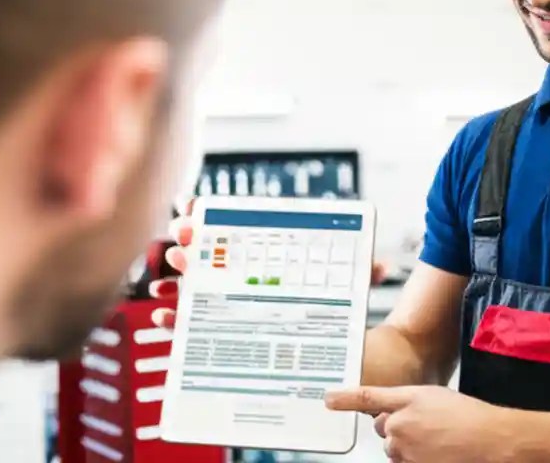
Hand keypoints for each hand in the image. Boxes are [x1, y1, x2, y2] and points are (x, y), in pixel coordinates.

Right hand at [149, 211, 389, 328]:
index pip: (228, 225)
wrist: (318, 342)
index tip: (194, 206)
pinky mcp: (215, 325)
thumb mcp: (341, 289)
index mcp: (259, 251)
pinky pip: (188, 321)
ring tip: (172, 271)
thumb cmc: (324, 304)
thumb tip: (384, 266)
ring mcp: (222, 296)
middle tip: (184, 241)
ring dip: (177, 275)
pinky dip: (174, 319)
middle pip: (204, 249)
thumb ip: (358, 275)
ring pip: (191, 282)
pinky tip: (165, 317)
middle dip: (189, 241)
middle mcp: (236, 270)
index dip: (206, 212)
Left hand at [325, 386, 512, 462]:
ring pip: (394, 450)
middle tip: (427, 429)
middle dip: (398, 429)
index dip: (345, 399)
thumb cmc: (471, 417)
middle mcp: (401, 425)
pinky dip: (415, 460)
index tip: (329, 400)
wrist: (492, 440)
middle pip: (384, 429)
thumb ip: (408, 404)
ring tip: (438, 442)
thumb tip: (390, 416)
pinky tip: (437, 453)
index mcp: (408, 400)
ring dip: (407, 448)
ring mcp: (405, 451)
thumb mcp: (437, 397)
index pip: (368, 397)